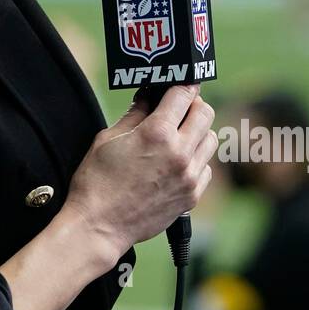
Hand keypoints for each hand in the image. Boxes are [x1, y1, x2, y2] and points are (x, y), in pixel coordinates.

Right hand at [62, 84, 216, 260]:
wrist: (99, 226)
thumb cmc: (97, 182)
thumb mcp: (109, 138)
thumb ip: (135, 114)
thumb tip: (148, 97)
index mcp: (157, 133)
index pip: (184, 94)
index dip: (182, 84)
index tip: (179, 83)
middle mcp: (179, 153)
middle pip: (205, 113)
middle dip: (193, 104)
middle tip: (179, 106)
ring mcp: (189, 176)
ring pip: (211, 139)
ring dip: (198, 131)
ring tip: (179, 135)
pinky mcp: (192, 196)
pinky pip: (207, 167)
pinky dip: (197, 159)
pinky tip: (177, 161)